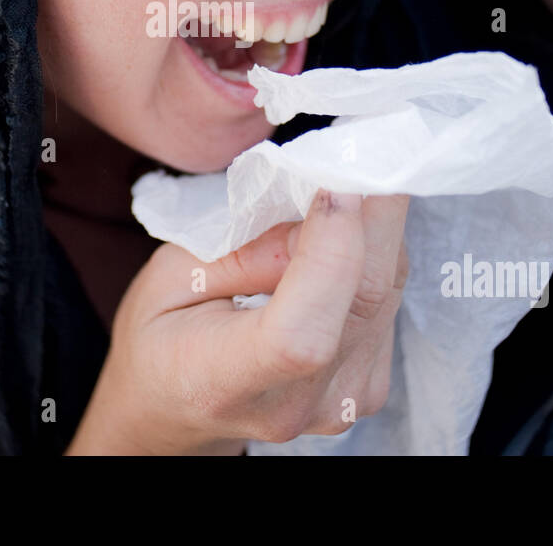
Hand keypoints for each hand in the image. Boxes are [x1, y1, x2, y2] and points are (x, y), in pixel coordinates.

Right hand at [65, 189, 409, 454]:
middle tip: (359, 145)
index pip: (302, 337)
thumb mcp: (168, 277)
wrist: (177, 406)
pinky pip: (389, 301)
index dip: (330, 253)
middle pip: (364, 300)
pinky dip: (373, 255)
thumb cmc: (163, 336)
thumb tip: (317, 211)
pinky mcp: (367, 387)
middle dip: (372, 209)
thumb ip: (240, 249)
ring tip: (338, 186)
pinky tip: (340, 237)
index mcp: (224, 382)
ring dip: (375, 226)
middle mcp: (295, 404)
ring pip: (387, 290)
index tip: (329, 182)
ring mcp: (341, 403)